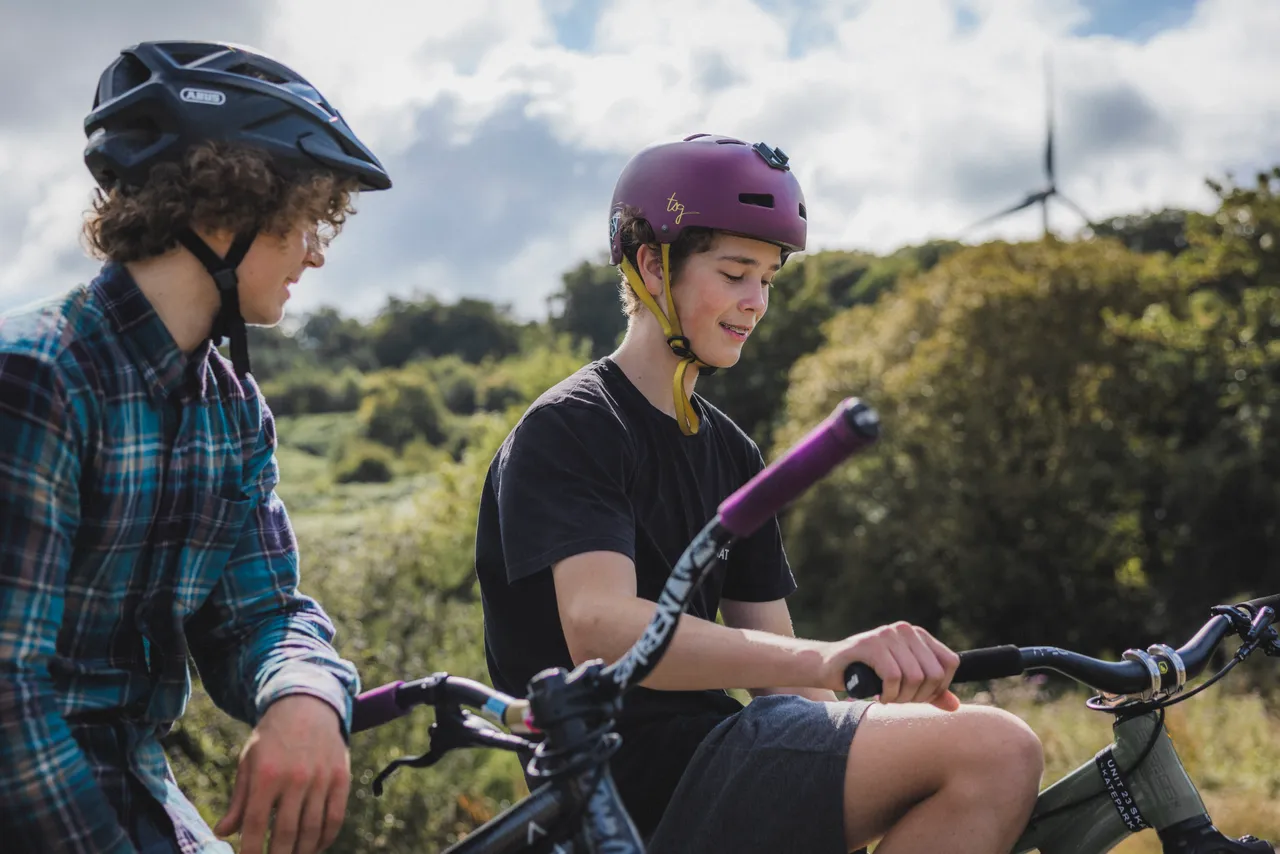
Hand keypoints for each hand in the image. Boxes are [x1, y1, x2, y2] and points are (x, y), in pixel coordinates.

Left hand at [214, 695, 349, 853]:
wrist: (308, 706)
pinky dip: (326, 838)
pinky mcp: (340, 778)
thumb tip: (222, 832)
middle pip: (286, 833)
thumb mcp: (249, 763)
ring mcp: (321, 778)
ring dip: (302, 852)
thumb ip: (239, 800)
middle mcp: (295, 777)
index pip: (256, 824)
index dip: (251, 850)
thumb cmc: (272, 738)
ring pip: (312, 829)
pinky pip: (335, 817)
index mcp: (266, 774)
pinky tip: (315, 847)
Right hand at [817, 622, 960, 710]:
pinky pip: (893, 677)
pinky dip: (888, 694)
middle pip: (933, 673)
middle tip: (900, 700)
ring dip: (902, 698)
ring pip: (915, 677)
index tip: (919, 696)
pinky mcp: (870, 644)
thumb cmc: (867, 674)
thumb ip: (929, 692)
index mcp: (918, 635)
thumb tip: (955, 706)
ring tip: (888, 698)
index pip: (950, 662)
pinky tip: (879, 696)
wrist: (829, 667)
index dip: (940, 686)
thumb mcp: (903, 683)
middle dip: (919, 696)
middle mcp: (905, 630)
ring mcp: (887, 634)